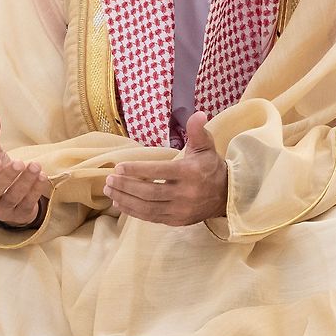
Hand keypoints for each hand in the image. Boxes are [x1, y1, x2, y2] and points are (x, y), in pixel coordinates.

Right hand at [0, 107, 46, 228]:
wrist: (11, 195)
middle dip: (8, 176)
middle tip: (20, 162)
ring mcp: (3, 210)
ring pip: (13, 197)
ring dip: (25, 181)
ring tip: (35, 165)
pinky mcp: (20, 214)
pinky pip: (28, 203)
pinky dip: (36, 190)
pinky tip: (42, 176)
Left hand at [103, 111, 228, 224]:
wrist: (226, 196)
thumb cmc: (210, 167)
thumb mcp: (206, 146)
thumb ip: (198, 130)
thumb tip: (198, 113)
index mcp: (190, 173)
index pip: (159, 172)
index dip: (137, 170)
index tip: (119, 167)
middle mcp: (185, 194)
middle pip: (149, 192)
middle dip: (126, 186)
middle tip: (109, 179)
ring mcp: (180, 210)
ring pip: (147, 208)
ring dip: (125, 200)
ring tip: (109, 190)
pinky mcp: (176, 221)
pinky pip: (151, 218)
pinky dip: (133, 212)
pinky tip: (119, 203)